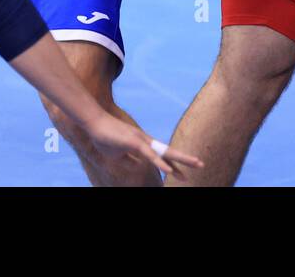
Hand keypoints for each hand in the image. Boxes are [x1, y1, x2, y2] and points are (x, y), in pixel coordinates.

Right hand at [84, 112, 202, 178]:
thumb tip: (138, 167)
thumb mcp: (117, 154)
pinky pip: (149, 155)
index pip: (161, 155)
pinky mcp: (134, 142)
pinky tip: (170, 169)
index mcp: (143, 144)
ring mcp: (141, 140)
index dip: (172, 163)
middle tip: (201, 164)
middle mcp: (146, 141)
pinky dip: (160, 162)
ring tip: (195, 164)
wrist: (94, 123)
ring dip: (181, 159)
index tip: (183, 172)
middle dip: (185, 159)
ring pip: (164, 152)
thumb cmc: (104, 137)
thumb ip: (129, 160)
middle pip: (169, 151)